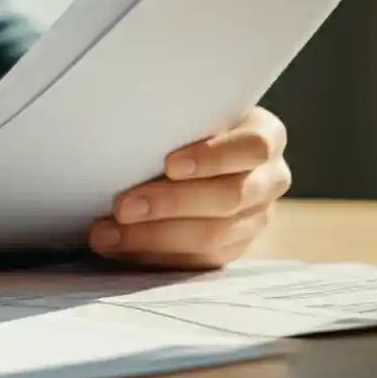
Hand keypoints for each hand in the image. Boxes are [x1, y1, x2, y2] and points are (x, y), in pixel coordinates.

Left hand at [89, 107, 291, 267]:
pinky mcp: (233, 249)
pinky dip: (151, 255)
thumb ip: (172, 122)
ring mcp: (255, 218)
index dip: (213, 157)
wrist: (192, 160)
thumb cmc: (182, 129)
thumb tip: (122, 132)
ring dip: (152, 236)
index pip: (253, 147)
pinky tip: (118, 247)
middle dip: (170, 203)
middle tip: (122, 206)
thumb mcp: (184, 117)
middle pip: (229, 197)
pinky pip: (196, 261)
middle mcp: (269, 179)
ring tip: (107, 234)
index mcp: (264, 136)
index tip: (169, 165)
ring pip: (212, 235)